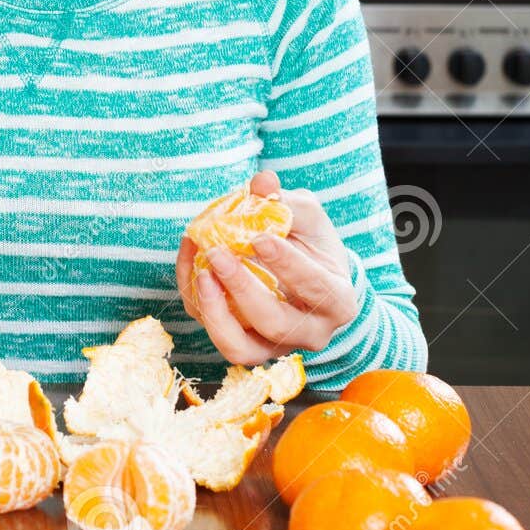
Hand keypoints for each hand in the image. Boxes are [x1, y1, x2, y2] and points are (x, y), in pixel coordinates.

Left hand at [175, 169, 358, 366]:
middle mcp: (310, 333)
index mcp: (337, 301)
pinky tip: (191, 266)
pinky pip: (216, 334)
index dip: (287, 265)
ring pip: (240, 347)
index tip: (260, 238)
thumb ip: (287, 201)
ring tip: (200, 272)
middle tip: (218, 252)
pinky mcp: (244, 347)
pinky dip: (199, 303)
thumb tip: (262, 182)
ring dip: (214, 311)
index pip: (315, 288)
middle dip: (243, 288)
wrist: (304, 277)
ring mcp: (275, 346)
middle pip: (274, 323)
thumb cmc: (310, 245)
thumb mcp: (308, 217)